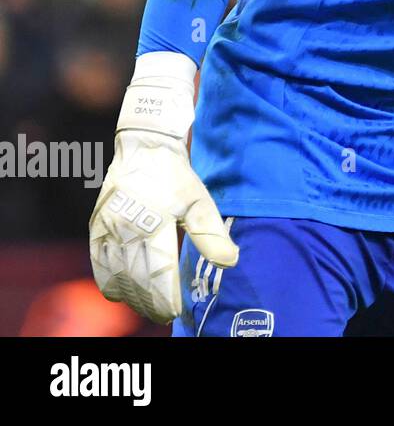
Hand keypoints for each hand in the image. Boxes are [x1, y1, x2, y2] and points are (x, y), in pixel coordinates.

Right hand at [89, 57, 237, 323]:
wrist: (144, 147)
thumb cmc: (175, 176)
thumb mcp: (199, 202)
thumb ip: (211, 234)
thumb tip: (229, 262)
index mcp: (152, 223)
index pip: (157, 271)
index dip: (165, 295)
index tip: (175, 310)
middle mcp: (125, 229)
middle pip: (135, 278)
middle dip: (149, 301)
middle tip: (164, 314)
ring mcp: (107, 228)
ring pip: (114, 273)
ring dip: (130, 295)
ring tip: (147, 307)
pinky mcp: (96, 226)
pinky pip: (98, 261)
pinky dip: (108, 281)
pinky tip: (120, 292)